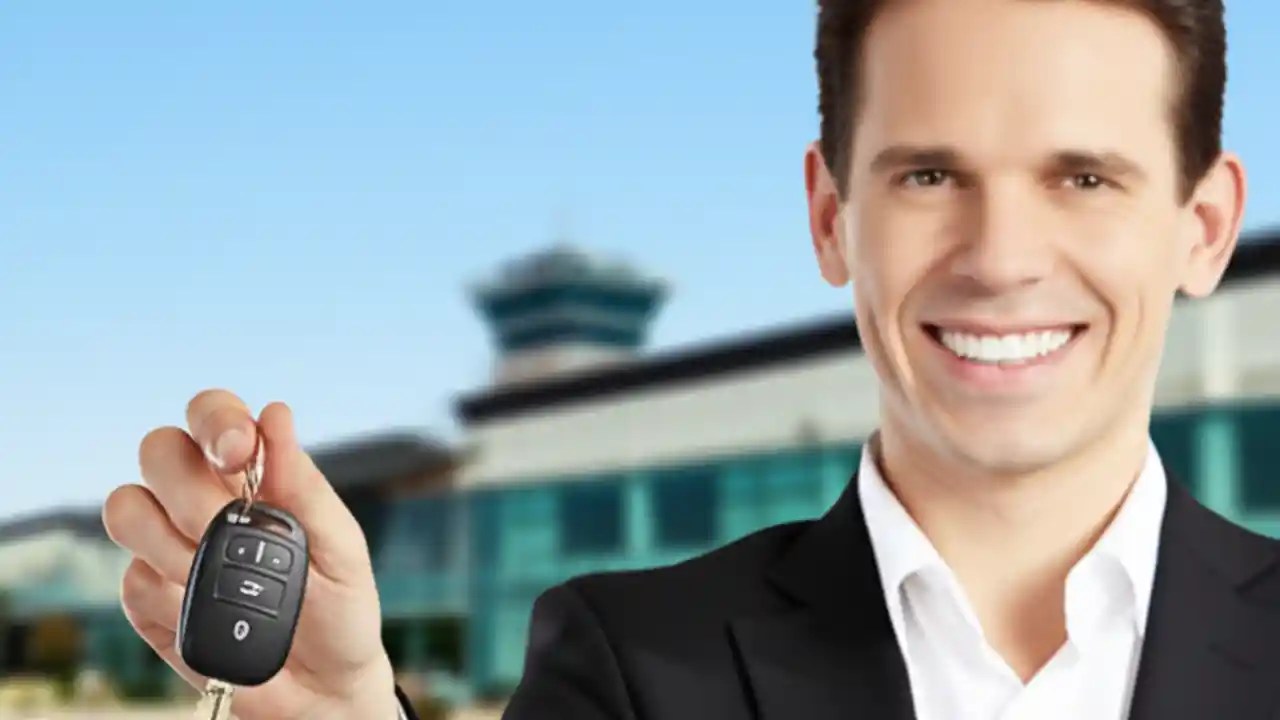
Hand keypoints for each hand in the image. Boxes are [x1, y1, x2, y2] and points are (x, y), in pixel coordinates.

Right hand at [102, 389, 400, 719]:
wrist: (324, 691)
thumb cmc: (340, 608)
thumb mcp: (341, 546)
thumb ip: (304, 484)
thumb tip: (275, 414)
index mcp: (253, 476)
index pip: (211, 415)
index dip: (214, 420)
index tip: (238, 453)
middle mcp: (202, 503)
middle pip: (157, 450)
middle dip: (190, 485)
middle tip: (228, 524)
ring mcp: (169, 550)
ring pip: (126, 509)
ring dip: (177, 542)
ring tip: (228, 578)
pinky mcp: (149, 603)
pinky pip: (133, 582)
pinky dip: (173, 599)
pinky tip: (214, 618)